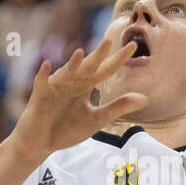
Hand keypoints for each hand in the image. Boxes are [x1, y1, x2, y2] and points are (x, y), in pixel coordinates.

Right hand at [3, 36, 147, 164]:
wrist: (40, 143)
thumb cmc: (66, 128)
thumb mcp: (97, 118)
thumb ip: (118, 107)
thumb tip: (145, 99)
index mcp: (85, 86)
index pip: (105, 70)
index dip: (118, 59)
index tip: (133, 47)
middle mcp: (71, 83)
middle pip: (87, 68)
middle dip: (97, 56)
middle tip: (109, 41)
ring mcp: (55, 89)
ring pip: (65, 74)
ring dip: (71, 65)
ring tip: (80, 54)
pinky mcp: (39, 98)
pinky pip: (41, 84)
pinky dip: (43, 75)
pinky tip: (47, 65)